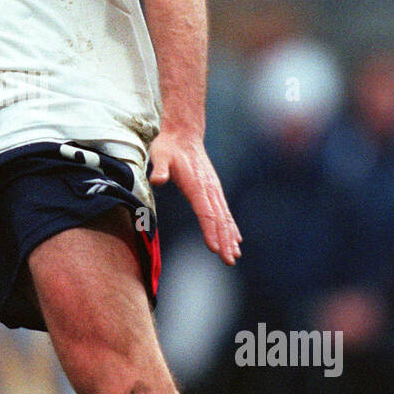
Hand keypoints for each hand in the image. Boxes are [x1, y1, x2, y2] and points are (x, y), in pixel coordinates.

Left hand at [148, 129, 241, 265]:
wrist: (183, 133)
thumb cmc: (168, 146)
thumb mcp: (160, 154)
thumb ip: (160, 168)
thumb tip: (157, 179)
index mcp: (197, 184)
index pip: (206, 212)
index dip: (210, 231)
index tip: (215, 248)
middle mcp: (209, 189)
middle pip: (219, 219)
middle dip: (225, 241)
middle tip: (229, 260)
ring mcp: (214, 190)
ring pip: (224, 217)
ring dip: (230, 237)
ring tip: (234, 256)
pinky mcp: (213, 190)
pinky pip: (224, 212)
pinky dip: (231, 227)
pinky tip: (236, 240)